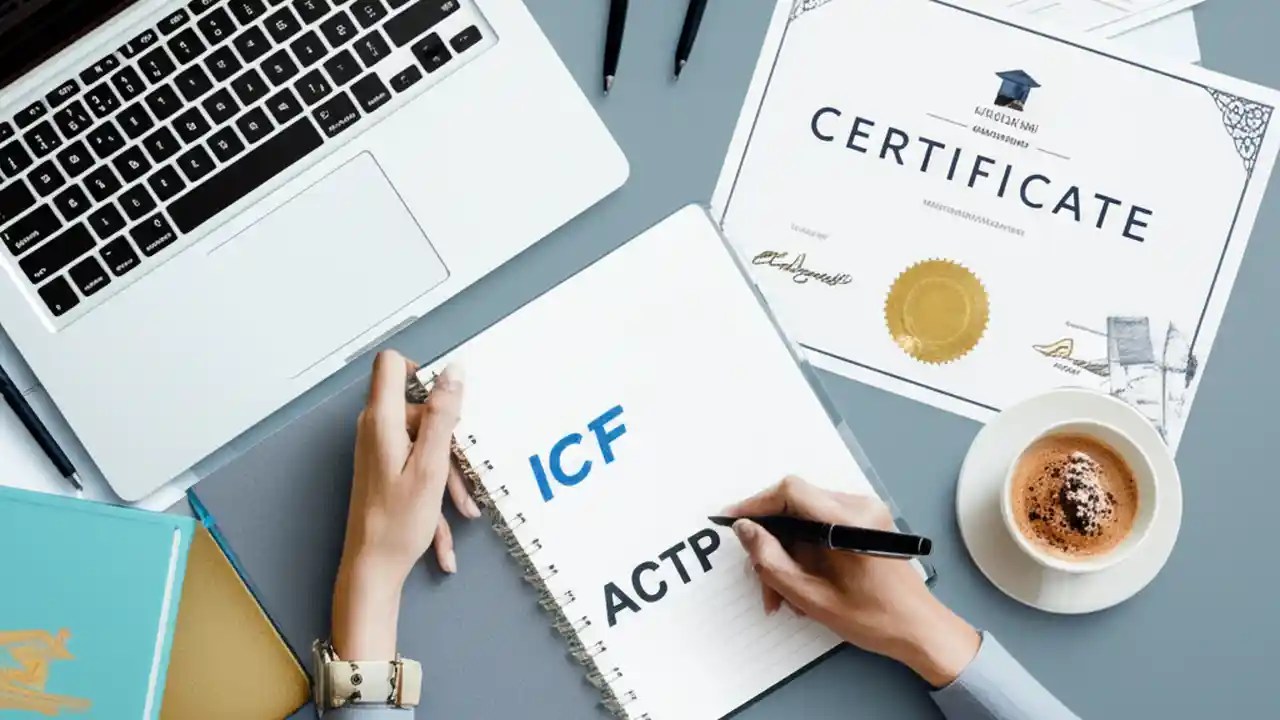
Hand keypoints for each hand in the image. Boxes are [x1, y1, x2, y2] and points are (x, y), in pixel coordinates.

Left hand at [331, 351, 479, 658]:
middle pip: (419, 411)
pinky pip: (416, 469)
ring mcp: (378, 450)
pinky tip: (445, 536)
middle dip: (449, 442)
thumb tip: (453, 371)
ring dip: (447, 475)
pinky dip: (434, 495)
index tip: (446, 399)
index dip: (422, 370)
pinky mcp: (383, 471)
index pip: (391, 363)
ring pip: (423, 444)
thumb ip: (443, 415)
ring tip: (464, 510)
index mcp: (382, 420)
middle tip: (465, 478)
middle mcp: (374, 429)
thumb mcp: (432, 465)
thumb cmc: (398, 522)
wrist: (371, 569)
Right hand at [725, 476, 979, 687]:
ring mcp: (865, 512)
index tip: (732, 519)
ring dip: (787, 552)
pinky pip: (821, 525)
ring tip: (783, 593)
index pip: (790, 492)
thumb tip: (745, 530)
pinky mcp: (866, 522)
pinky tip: (803, 582)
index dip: (755, 503)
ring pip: (805, 518)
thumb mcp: (812, 596)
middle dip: (772, 542)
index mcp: (850, 521)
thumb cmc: (875, 618)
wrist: (920, 629)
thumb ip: (772, 561)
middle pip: (795, 506)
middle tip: (762, 579)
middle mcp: (860, 507)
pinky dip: (805, 551)